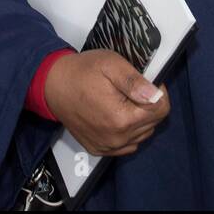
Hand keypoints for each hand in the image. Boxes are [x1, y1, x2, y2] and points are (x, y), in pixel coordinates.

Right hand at [43, 50, 169, 156]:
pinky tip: (119, 115)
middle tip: (134, 89)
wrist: (52, 85)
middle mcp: (116, 139)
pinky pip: (128, 144)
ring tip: (125, 100)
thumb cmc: (81, 72)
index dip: (159, 92)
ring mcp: (107, 147)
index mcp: (122, 119)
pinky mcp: (99, 149)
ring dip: (141, 118)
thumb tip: (155, 94)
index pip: (161, 110)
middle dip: (149, 104)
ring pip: (142, 134)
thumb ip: (135, 81)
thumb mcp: (111, 65)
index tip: (148, 81)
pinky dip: (130, 131)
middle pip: (153, 123)